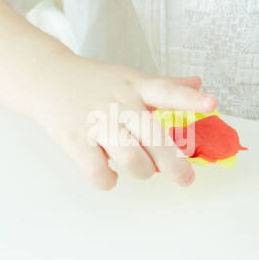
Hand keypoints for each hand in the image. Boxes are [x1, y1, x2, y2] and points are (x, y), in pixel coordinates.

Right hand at [31, 56, 217, 189]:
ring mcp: (97, 123)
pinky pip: (99, 173)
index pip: (166, 90)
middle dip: (173, 162)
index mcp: (135, 87)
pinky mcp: (76, 141)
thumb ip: (164, 85)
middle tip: (185, 179)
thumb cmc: (94, 83)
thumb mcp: (129, 78)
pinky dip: (108, 181)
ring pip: (130, 159)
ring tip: (139, 169)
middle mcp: (119, 103)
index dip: (190, 98)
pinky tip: (109, 175)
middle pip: (152, 136)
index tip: (212, 103)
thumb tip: (198, 83)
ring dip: (140, 171)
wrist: (46, 79)